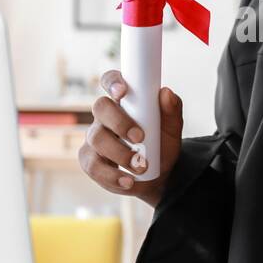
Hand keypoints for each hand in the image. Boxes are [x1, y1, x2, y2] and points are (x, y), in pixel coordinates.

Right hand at [77, 70, 182, 208]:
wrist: (159, 177)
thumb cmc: (162, 146)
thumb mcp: (172, 130)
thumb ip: (172, 111)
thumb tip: (166, 93)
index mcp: (124, 102)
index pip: (111, 81)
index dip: (113, 82)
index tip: (123, 91)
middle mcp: (105, 117)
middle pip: (100, 107)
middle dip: (119, 122)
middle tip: (140, 137)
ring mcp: (95, 138)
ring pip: (96, 138)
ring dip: (120, 153)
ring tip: (141, 166)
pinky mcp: (90, 160)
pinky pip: (93, 165)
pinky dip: (112, 175)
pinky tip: (128, 181)